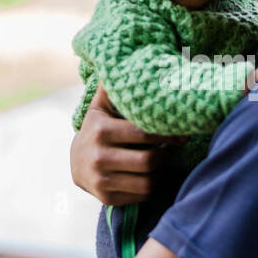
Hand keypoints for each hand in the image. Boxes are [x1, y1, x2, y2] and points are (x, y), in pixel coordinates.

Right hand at [70, 85, 186, 205]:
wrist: (76, 162)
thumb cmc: (98, 129)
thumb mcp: (101, 107)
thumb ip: (113, 87)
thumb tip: (121, 59)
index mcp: (101, 130)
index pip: (144, 134)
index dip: (168, 135)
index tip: (181, 134)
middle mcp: (99, 157)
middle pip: (150, 161)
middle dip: (167, 156)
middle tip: (173, 150)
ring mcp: (102, 180)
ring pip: (148, 182)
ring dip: (162, 173)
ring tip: (164, 161)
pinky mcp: (106, 198)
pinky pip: (141, 195)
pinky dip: (152, 186)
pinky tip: (151, 175)